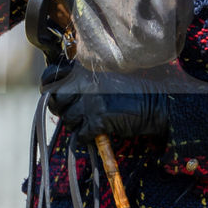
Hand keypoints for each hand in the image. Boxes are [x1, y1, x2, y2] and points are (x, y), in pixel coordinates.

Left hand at [42, 62, 207, 139]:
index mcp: (84, 69)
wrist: (158, 101)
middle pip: (54, 98)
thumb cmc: (134, 88)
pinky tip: (96, 133)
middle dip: (60, 108)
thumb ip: (84, 78)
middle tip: (73, 112)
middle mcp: (84, 83)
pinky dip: (86, 138)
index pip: (50, 76)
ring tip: (90, 122)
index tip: (56, 94)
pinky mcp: (99, 119)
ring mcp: (91, 101)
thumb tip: (61, 89)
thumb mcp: (106, 75)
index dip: (49, 86)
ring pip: (67, 119)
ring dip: (76, 124)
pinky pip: (81, 134)